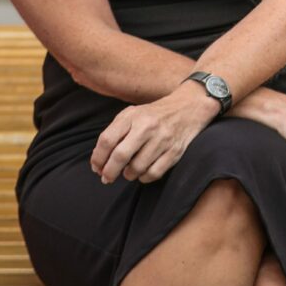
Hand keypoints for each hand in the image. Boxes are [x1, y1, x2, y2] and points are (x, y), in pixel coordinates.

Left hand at [90, 84, 218, 184]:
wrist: (188, 107)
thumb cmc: (153, 115)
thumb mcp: (132, 114)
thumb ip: (114, 132)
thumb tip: (99, 161)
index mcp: (133, 116)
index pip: (107, 140)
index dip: (98, 158)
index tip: (96, 168)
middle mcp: (148, 127)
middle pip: (120, 156)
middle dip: (109, 172)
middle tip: (107, 178)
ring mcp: (163, 139)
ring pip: (137, 168)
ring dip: (128, 175)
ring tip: (128, 172)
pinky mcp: (175, 151)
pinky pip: (154, 173)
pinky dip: (144, 178)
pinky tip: (143, 173)